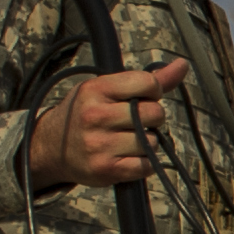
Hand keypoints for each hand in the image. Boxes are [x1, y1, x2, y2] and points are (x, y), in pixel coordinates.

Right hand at [27, 60, 184, 189]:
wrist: (51, 147)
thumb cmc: (87, 113)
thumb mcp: (107, 89)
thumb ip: (146, 80)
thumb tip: (183, 65)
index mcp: (95, 89)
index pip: (147, 82)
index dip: (153, 91)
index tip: (144, 97)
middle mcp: (95, 115)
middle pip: (154, 114)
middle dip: (152, 118)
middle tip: (135, 121)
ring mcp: (99, 144)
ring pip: (152, 141)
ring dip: (147, 142)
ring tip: (126, 140)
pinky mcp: (106, 169)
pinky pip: (146, 165)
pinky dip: (144, 163)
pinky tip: (128, 156)